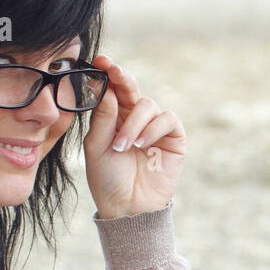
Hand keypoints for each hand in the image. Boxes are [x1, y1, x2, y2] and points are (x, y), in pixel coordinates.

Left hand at [83, 55, 185, 218]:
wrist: (127, 208)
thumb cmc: (107, 179)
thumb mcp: (96, 148)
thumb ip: (103, 119)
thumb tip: (110, 89)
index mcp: (114, 117)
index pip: (113, 89)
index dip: (108, 73)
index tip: (100, 61)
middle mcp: (135, 118)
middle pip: (132, 88)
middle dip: (123, 78)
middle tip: (114, 71)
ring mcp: (155, 127)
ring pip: (148, 105)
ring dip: (134, 123)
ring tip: (123, 146)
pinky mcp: (173, 138)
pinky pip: (167, 119)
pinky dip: (153, 128)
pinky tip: (141, 144)